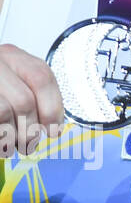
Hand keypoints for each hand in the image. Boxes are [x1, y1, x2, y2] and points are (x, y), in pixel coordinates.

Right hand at [0, 43, 63, 157]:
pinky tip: (1, 145)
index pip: (41, 78)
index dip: (52, 108)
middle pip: (24, 100)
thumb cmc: (0, 91)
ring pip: (3, 112)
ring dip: (12, 136)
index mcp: (12, 56)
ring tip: (13, 146)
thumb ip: (36, 97)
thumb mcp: (16, 83)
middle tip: (30, 144)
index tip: (53, 130)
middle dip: (30, 128)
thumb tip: (54, 127)